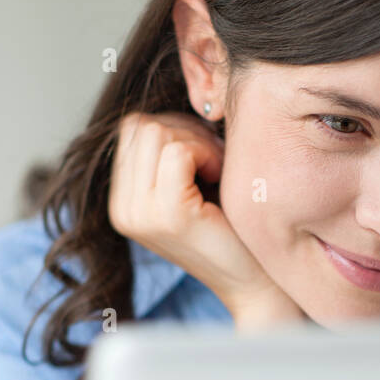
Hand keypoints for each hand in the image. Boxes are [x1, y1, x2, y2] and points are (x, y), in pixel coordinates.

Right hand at [108, 111, 305, 328]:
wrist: (258, 285)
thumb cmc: (235, 230)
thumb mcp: (193, 185)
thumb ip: (172, 149)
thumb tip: (186, 95)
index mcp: (123, 202)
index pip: (133, 128)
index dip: (175, 130)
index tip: (206, 160)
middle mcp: (121, 209)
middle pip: (141, 124)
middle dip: (186, 133)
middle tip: (216, 166)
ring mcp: (139, 214)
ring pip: (157, 132)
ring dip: (198, 144)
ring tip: (218, 175)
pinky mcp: (166, 215)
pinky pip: (179, 150)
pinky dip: (207, 155)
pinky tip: (221, 180)